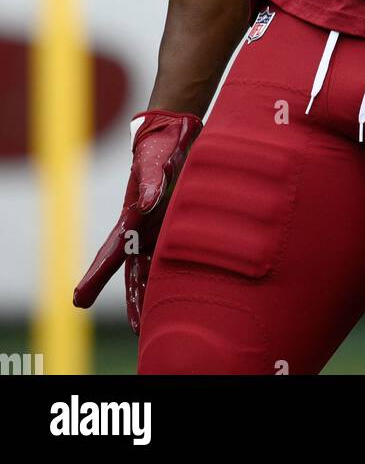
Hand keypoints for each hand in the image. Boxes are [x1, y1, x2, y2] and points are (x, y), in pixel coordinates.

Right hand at [73, 110, 201, 333]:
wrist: (178, 135)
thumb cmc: (159, 147)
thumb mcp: (155, 161)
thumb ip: (152, 181)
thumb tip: (147, 204)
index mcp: (132, 217)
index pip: (112, 252)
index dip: (96, 276)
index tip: (78, 299)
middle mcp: (145, 228)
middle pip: (136, 270)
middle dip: (135, 299)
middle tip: (135, 328)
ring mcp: (163, 227)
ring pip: (158, 267)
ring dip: (157, 293)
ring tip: (156, 322)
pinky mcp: (182, 224)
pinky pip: (180, 254)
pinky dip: (180, 272)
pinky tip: (187, 290)